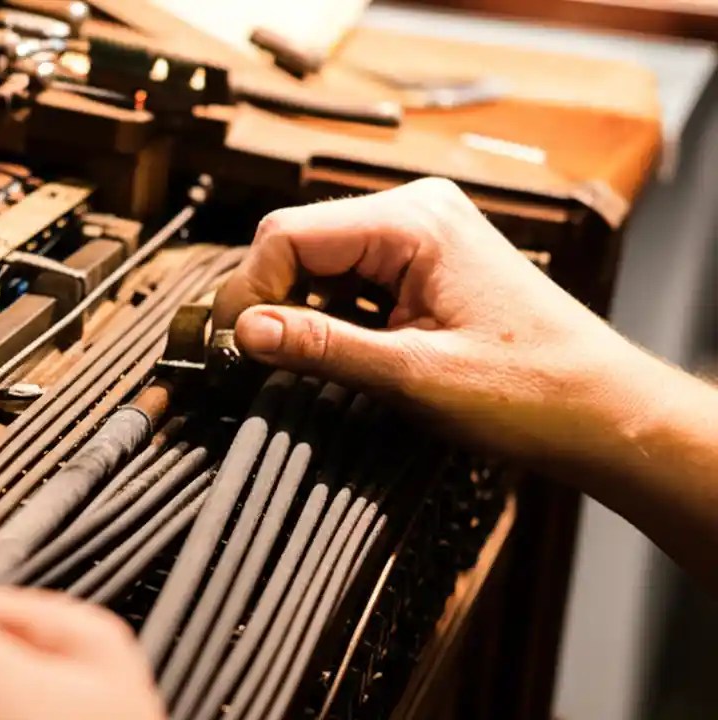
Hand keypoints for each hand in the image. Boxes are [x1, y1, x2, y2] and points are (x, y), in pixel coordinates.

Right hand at [213, 177, 647, 468]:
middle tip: (251, 359)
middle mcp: (415, 211)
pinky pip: (350, 275)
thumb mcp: (412, 376)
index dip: (249, 290)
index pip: (289, 234)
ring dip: (297, 309)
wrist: (601, 410)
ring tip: (293, 362)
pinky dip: (328, 312)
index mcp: (413, 221)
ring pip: (319, 259)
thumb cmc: (530, 391)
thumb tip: (243, 331)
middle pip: (299, 241)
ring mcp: (421, 232)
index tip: (233, 346)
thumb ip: (322, 346)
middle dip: (268, 299)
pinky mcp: (424, 260)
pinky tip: (331, 349)